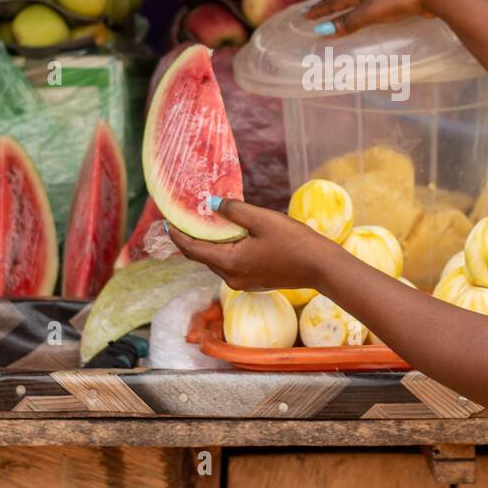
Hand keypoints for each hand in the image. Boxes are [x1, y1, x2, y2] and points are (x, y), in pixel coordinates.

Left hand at [166, 198, 343, 292]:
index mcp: (230, 263)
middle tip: (185, 219)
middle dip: (193, 239)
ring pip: (218, 261)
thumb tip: (211, 204)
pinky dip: (225, 251)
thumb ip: (235, 211)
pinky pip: (231, 265)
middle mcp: (232, 278)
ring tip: (206, 224)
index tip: (166, 223)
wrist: (321, 267)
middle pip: (204, 257)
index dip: (178, 236)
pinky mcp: (254, 282)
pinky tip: (230, 236)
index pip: (193, 250)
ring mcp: (243, 283)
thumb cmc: (295, 242)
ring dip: (210, 244)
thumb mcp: (263, 219)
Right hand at [304, 0, 464, 37]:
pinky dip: (365, 8)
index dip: (319, 9)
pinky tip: (371, 11)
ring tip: (340, 10)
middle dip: (330, 4)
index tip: (304, 16)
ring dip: (347, 5)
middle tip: (316, 10)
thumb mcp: (370, 12)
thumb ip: (348, 22)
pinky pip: (375, 2)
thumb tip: (322, 31)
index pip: (333, 0)